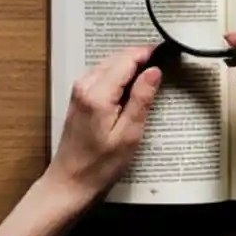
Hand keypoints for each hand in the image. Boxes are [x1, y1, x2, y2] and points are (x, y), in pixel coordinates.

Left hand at [43, 45, 162, 203]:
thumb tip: (154, 71)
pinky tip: (130, 88)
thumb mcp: (128, 134)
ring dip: (128, 66)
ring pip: (108, 65)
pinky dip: (118, 76)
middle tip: (163, 64)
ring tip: (150, 76)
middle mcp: (84, 86)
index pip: (126, 59)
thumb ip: (141, 99)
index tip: (165, 53)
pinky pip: (101, 75)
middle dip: (139, 58)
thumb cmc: (99, 165)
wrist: (70, 182)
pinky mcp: (78, 97)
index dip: (147, 53)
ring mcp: (78, 90)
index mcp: (97, 93)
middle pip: (116, 58)